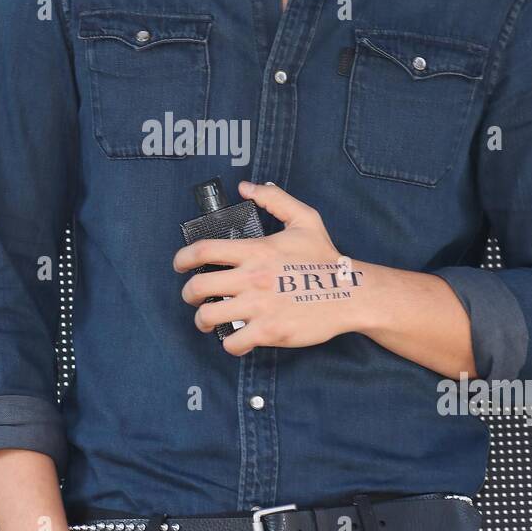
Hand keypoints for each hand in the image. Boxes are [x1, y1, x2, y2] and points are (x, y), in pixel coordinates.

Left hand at [172, 179, 370, 355]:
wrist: (351, 293)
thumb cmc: (326, 257)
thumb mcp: (305, 218)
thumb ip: (274, 199)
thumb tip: (246, 187)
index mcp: (256, 251)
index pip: (203, 250)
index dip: (182, 258)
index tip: (179, 265)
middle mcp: (252, 278)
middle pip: (197, 287)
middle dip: (188, 294)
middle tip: (194, 297)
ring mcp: (259, 306)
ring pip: (208, 317)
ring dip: (203, 320)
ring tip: (208, 320)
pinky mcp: (269, 331)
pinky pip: (233, 342)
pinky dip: (230, 344)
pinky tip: (236, 338)